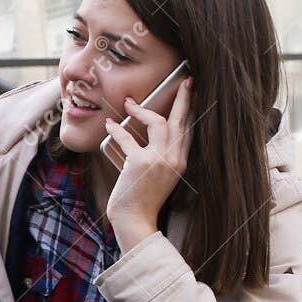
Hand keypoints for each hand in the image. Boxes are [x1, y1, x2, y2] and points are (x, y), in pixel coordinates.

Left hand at [103, 79, 192, 249]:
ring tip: (130, 103)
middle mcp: (175, 159)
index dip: (190, 111)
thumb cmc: (143, 200)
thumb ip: (161, 159)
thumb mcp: (160, 177)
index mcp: (181, 162)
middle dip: (184, 98)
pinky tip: (109, 124)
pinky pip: (128, 138)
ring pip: (159, 123)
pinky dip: (117, 129)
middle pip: (182, 121)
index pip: (189, 131)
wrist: (136, 221)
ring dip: (143, 110)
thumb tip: (152, 140)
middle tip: (186, 81)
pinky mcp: (140, 163)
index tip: (191, 95)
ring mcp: (159, 160)